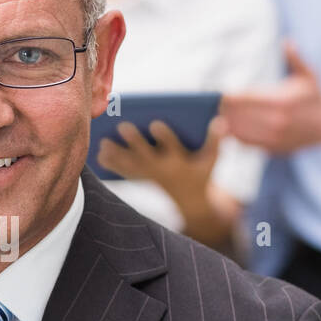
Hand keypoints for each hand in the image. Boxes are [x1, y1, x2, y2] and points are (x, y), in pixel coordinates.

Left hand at [98, 116, 224, 202]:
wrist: (191, 200)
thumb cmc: (201, 172)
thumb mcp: (212, 159)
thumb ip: (216, 140)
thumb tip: (220, 120)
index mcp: (180, 162)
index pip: (172, 147)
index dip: (164, 136)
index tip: (155, 123)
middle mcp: (162, 169)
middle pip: (146, 155)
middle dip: (135, 142)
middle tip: (123, 126)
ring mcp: (150, 175)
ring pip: (130, 165)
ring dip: (116, 155)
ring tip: (103, 143)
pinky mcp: (142, 178)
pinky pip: (124, 172)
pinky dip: (112, 165)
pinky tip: (100, 155)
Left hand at [220, 42, 320, 153]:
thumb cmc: (314, 97)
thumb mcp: (308, 75)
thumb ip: (295, 59)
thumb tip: (287, 42)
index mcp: (282, 101)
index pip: (249, 99)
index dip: (232, 98)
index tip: (220, 95)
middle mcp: (278, 120)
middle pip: (241, 116)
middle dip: (225, 111)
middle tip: (210, 107)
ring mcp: (275, 137)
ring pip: (242, 132)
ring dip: (227, 126)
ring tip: (213, 119)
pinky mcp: (273, 148)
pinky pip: (248, 144)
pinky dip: (236, 137)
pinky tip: (227, 130)